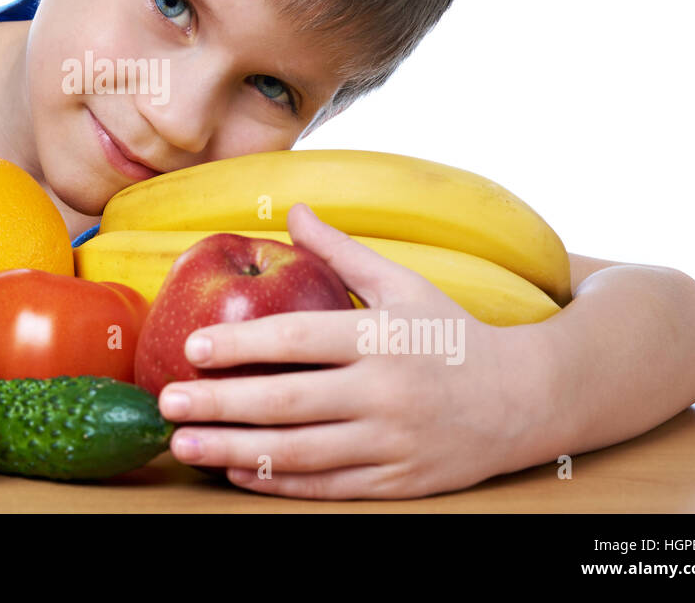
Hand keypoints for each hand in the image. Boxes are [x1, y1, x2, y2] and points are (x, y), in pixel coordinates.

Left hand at [156, 201, 546, 498]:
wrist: (527, 399)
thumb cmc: (452, 332)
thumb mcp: (404, 283)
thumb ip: (342, 251)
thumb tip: (291, 208)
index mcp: (381, 338)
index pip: (297, 340)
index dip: (241, 344)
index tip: (192, 347)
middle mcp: (385, 394)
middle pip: (288, 402)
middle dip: (221, 404)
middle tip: (167, 403)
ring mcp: (392, 444)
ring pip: (300, 453)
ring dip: (235, 451)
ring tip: (184, 445)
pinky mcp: (398, 483)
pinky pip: (328, 486)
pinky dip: (279, 483)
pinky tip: (237, 473)